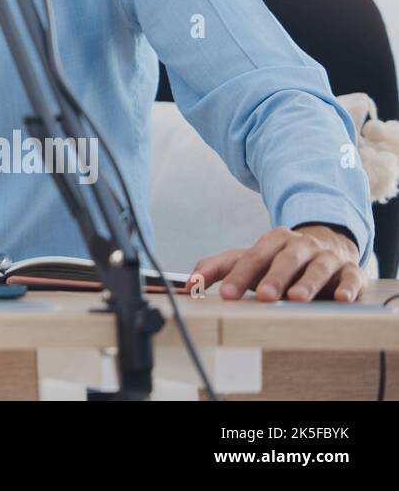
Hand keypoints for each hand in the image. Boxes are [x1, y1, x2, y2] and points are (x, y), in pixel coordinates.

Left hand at [191, 225, 367, 302]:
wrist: (327, 246)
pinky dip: (347, 287)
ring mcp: (327, 256)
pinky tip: (341, 298)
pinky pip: (351, 277)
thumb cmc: (278, 260)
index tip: (225, 294)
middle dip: (273, 277)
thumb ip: (217, 268)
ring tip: (297, 298)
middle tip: (263, 296)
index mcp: (272, 240)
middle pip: (285, 259)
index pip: (252, 257)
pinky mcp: (350, 270)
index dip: (238, 275)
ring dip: (307, 282)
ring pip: (317, 267)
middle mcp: (300, 245)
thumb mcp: (249, 260)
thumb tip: (188, 284)